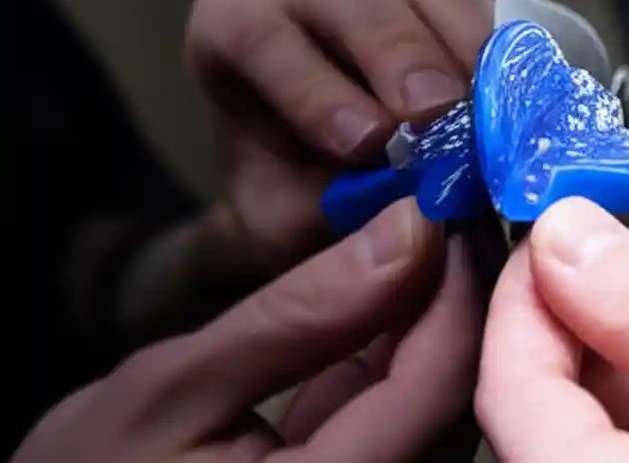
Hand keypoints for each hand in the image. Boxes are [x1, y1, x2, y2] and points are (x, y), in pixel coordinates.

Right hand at [17, 200, 496, 461]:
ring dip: (432, 318)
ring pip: (441, 404)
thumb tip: (408, 228)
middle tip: (436, 208)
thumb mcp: (172, 388)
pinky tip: (386, 294)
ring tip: (414, 237)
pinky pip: (408, 420)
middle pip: (456, 394)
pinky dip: (400, 355)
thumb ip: (297, 316)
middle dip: (453, 294)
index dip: (456, 286)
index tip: (438, 207)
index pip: (437, 384)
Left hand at [185, 0, 492, 267]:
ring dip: (462, 49)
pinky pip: (479, 4)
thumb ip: (341, 206)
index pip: (254, 34)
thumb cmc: (299, 201)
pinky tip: (519, 101)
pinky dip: (501, 54)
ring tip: (492, 113)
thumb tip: (417, 213)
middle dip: (395, 52)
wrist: (333, 198)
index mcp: (232, 30)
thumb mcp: (298, 220)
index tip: (367, 142)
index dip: (310, 84)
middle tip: (439, 115)